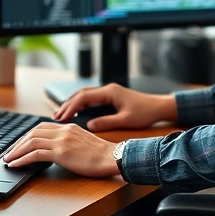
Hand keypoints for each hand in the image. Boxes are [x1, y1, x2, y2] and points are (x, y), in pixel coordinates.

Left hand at [2, 122, 118, 176]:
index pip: (41, 127)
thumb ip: (69, 141)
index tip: (19, 144)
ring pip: (31, 142)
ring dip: (16, 151)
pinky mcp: (61, 153)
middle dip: (18, 143)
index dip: (27, 136)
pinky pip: (36, 154)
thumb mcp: (83, 141)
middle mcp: (63, 131)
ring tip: (8, 160)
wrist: (112, 157)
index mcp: (68, 127)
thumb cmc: (101, 154)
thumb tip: (56, 149)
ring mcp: (61, 141)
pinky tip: (16, 165)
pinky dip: (22, 159)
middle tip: (9, 153)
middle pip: (33, 133)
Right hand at [52, 83, 177, 130]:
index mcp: (110, 92)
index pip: (84, 97)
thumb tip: (89, 125)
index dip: (70, 106)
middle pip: (81, 94)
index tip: (61, 116)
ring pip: (85, 96)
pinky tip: (75, 113)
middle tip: (56, 116)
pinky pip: (91, 99)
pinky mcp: (111, 97)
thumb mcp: (126, 120)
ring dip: (72, 104)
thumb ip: (107, 122)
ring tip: (61, 115)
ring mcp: (109, 92)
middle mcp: (107, 89)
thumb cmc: (145, 112)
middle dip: (67, 104)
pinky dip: (81, 105)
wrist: (158, 107)